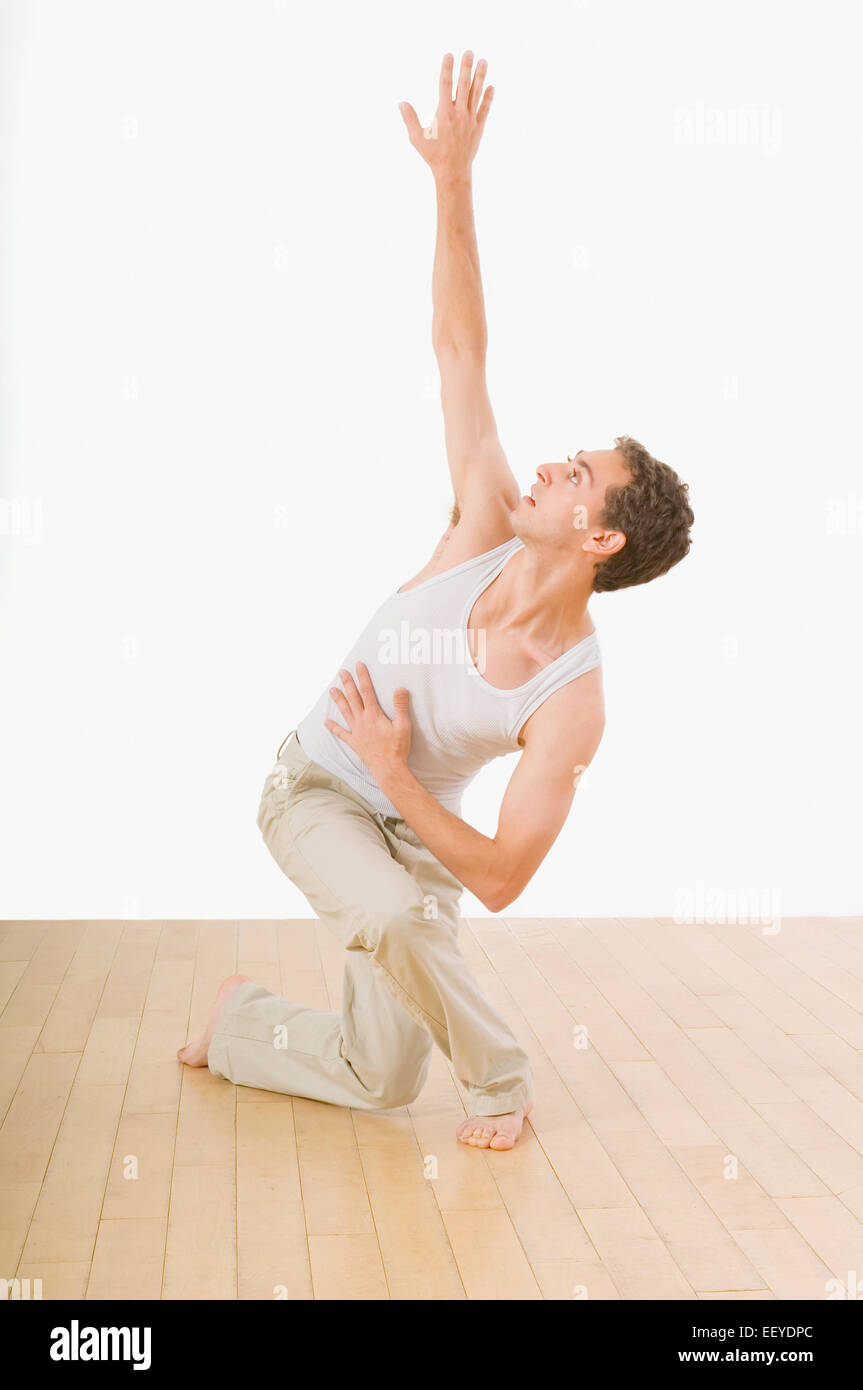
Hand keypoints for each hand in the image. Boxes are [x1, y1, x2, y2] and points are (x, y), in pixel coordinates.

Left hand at [325, 663, 411, 781]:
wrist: (388, 769)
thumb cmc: (397, 748)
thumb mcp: (403, 726)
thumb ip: (401, 706)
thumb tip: (400, 688)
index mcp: (374, 715)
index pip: (367, 691)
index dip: (363, 677)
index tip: (358, 665)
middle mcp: (362, 721)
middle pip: (353, 698)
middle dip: (348, 684)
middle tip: (341, 672)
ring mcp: (356, 732)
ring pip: (345, 712)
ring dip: (338, 700)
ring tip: (332, 690)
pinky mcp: (354, 743)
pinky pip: (342, 733)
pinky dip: (334, 728)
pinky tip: (326, 722)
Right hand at [398, 51, 493, 181]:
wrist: (453, 172)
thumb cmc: (433, 156)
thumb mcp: (417, 138)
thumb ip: (409, 119)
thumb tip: (401, 102)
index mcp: (443, 114)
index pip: (445, 85)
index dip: (447, 68)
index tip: (449, 55)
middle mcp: (458, 114)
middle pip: (464, 85)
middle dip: (466, 66)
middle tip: (469, 51)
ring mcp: (470, 120)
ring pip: (476, 93)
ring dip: (480, 76)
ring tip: (484, 61)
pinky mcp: (478, 127)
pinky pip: (485, 109)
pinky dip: (488, 97)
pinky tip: (491, 86)